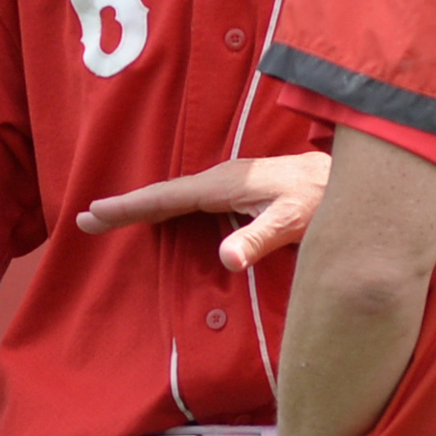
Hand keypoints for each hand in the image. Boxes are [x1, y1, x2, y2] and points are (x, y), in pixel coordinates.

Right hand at [77, 152, 330, 271]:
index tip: (94, 214)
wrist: (350, 177)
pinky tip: (159, 217)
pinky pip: (190, 200)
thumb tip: (225, 259)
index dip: (130, 207)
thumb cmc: (325, 199)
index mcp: (225, 184)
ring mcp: (229, 183)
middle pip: (163, 195)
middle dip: (125, 207)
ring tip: (109, 218)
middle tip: (85, 221)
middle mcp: (222, 179)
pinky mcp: (238, 191)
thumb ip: (261, 239)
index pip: (167, 197)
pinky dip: (166, 207)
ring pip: (175, 196)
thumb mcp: (295, 222)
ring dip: (143, 206)